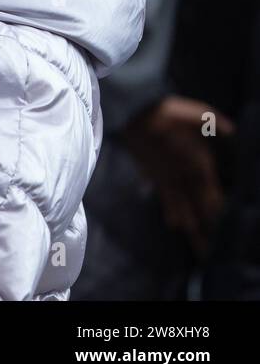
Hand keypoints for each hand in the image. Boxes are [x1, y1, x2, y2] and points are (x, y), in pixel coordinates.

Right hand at [122, 95, 235, 256]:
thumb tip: (231, 129)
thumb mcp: (196, 113)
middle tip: (211, 252)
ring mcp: (168, 177)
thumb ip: (212, 122)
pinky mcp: (155, 174)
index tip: (223, 231)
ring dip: (190, 227)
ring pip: (182, 207)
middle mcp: (183, 176)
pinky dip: (171, 211)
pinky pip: (165, 197)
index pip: (211, 195)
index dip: (218, 214)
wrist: (131, 112)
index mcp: (197, 163)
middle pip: (198, 208)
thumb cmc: (164, 111)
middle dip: (206, 229)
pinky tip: (175, 224)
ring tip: (197, 247)